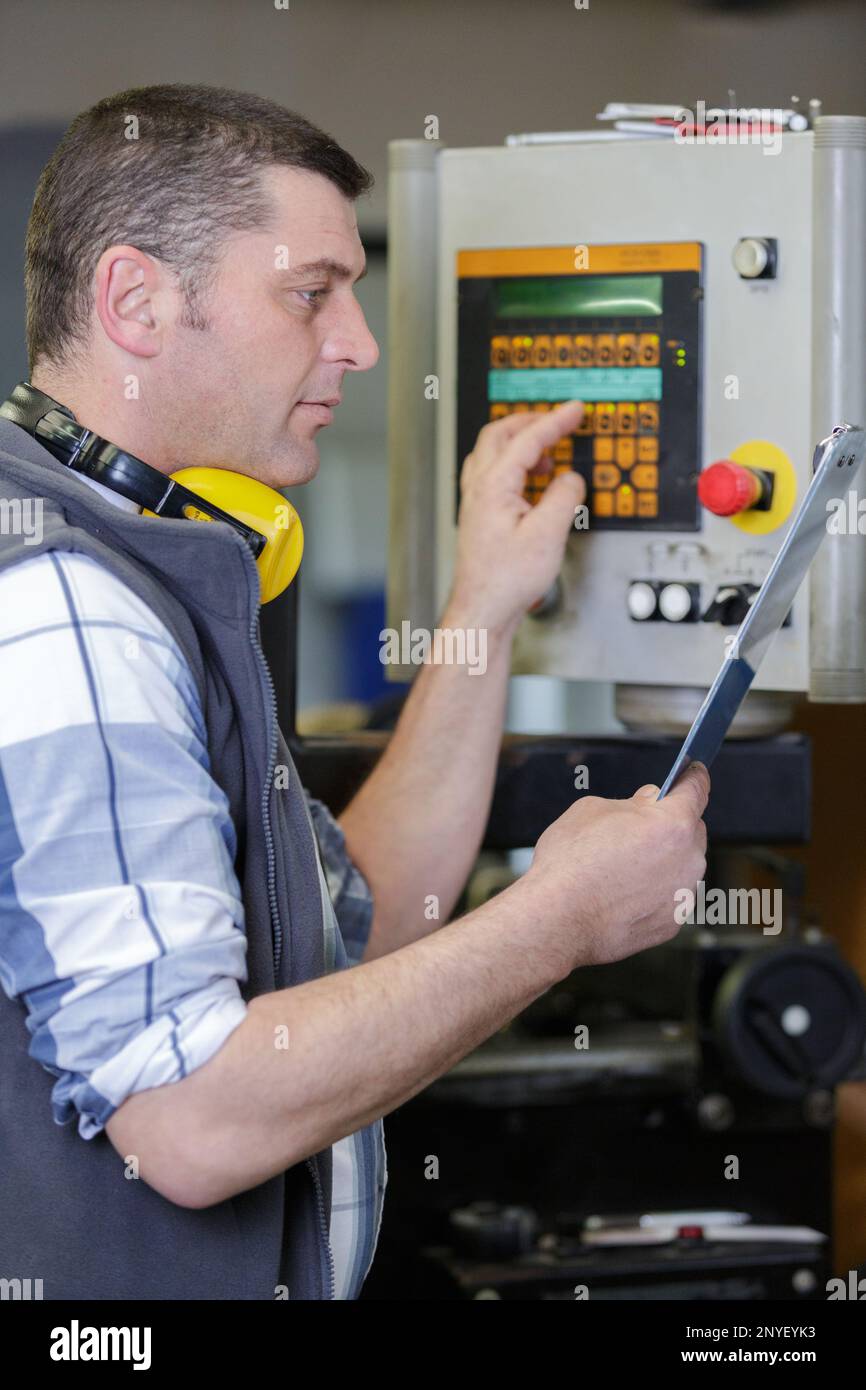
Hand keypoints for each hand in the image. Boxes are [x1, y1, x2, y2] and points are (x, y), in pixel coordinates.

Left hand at [446, 402, 585, 635]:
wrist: (483, 609)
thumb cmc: (507, 580)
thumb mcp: (548, 535)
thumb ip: (563, 496)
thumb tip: (571, 478)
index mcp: (493, 485)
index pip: (527, 440)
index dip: (555, 421)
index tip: (575, 410)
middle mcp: (478, 489)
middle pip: (499, 435)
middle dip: (530, 422)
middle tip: (557, 422)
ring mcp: (474, 502)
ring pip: (492, 453)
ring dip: (520, 444)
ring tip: (548, 455)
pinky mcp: (478, 516)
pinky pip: (492, 474)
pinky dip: (513, 465)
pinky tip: (531, 483)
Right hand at [524, 763, 709, 975]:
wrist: (559, 919)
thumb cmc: (571, 864)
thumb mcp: (592, 810)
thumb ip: (630, 803)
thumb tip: (646, 803)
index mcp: (673, 823)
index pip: (696, 789)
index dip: (693, 777)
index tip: (694, 773)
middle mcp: (689, 859)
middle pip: (691, 831)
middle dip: (670, 825)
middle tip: (636, 829)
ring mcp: (683, 894)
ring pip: (681, 866)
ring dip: (662, 861)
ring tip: (621, 868)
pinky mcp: (672, 923)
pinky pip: (669, 897)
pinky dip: (653, 893)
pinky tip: (622, 894)